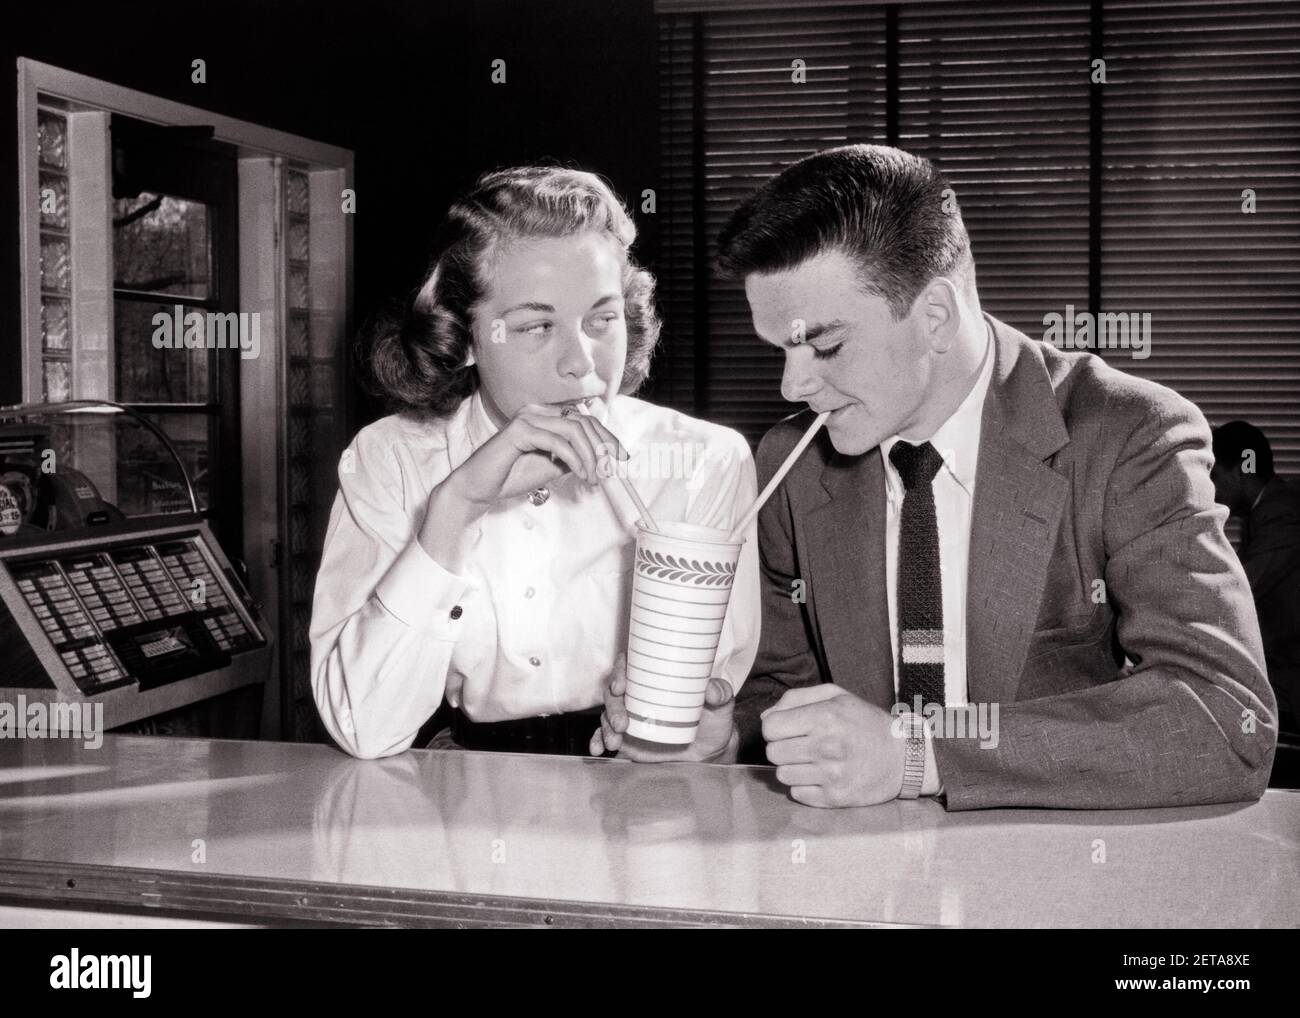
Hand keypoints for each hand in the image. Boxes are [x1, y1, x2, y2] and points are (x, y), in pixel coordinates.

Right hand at [418, 402, 625, 570]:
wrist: (480, 489)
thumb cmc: (512, 476)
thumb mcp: (553, 466)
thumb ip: (574, 457)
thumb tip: (602, 458)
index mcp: (546, 417)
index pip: (585, 420)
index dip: (607, 437)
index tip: (622, 457)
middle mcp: (537, 412)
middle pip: (583, 421)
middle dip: (602, 447)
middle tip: (609, 470)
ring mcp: (528, 418)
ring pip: (573, 430)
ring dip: (589, 456)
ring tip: (592, 478)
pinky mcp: (519, 430)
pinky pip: (556, 441)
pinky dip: (573, 458)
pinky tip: (579, 474)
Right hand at [589, 653, 738, 762]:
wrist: (708, 755)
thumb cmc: (713, 722)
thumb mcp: (721, 706)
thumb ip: (720, 694)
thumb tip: (711, 689)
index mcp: (656, 678)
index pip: (631, 665)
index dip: (620, 670)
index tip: (621, 685)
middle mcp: (639, 694)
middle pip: (614, 691)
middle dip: (613, 706)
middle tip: (622, 724)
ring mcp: (630, 715)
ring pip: (608, 713)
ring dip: (606, 726)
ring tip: (616, 742)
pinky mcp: (625, 736)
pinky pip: (604, 734)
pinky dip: (598, 740)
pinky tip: (598, 749)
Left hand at [762, 685, 905, 806]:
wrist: (903, 757)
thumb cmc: (866, 723)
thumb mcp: (836, 696)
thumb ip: (796, 699)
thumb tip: (765, 718)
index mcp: (825, 717)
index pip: (770, 728)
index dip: (775, 728)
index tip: (788, 729)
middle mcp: (827, 746)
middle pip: (772, 753)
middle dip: (782, 748)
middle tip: (801, 745)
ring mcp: (831, 775)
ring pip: (782, 775)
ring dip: (792, 768)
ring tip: (813, 761)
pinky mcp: (835, 798)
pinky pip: (797, 794)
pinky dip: (804, 786)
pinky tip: (820, 777)